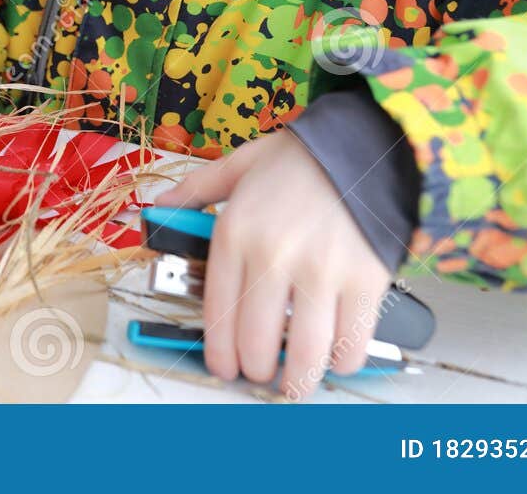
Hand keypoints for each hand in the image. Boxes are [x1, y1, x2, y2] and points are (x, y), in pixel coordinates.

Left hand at [152, 129, 391, 399]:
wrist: (366, 143)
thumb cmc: (302, 157)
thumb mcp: (239, 163)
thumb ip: (197, 190)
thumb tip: (160, 208)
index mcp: (236, 231)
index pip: (217, 311)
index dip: (219, 351)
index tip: (223, 367)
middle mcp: (273, 256)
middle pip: (256, 340)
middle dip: (255, 369)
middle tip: (260, 375)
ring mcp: (320, 272)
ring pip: (303, 352)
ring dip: (297, 379)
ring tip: (294, 384)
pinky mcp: (364, 280)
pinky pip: (351, 341)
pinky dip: (343, 361)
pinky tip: (335, 359)